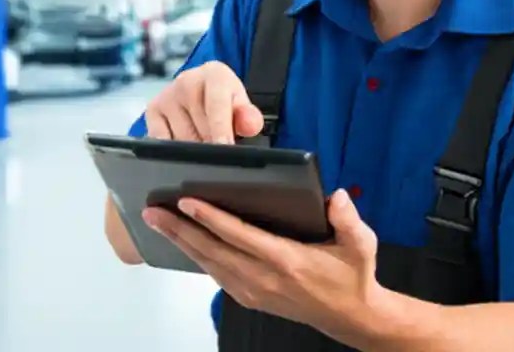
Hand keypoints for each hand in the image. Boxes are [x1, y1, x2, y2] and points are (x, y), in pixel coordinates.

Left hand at [142, 189, 389, 344]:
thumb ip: (348, 219)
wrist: (351, 316)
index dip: (211, 218)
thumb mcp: (361, 245)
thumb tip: (335, 196)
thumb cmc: (352, 275)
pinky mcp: (250, 297)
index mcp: (287, 261)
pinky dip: (196, 255)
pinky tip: (181, 240)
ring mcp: (254, 291)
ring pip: (209, 263)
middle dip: (179, 229)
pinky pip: (216, 273)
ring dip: (181, 242)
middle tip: (152, 211)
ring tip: (157, 221)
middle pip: (213, 250)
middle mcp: (264, 278)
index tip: (187, 201)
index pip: (240, 235)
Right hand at [145, 61, 262, 143]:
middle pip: (200, 127)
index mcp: (215, 74)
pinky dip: (173, 151)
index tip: (224, 148)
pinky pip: (162, 141)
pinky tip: (184, 145)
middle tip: (218, 148)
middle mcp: (187, 80)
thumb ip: (250, 117)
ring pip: (181, 138)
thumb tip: (249, 124)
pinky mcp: (152, 110)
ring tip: (203, 143)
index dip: (221, 130)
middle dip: (210, 144)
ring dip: (193, 149)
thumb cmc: (226, 103)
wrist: (205, 96)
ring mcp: (167, 95)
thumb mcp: (242, 109)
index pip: (216, 105)